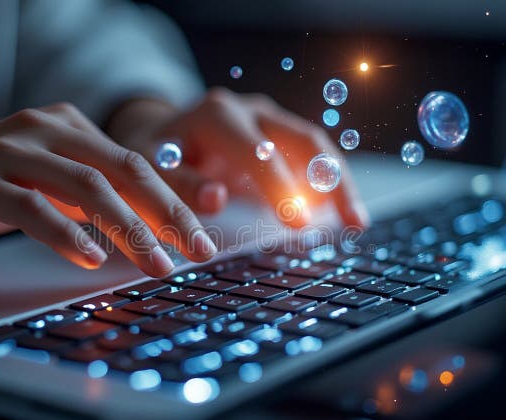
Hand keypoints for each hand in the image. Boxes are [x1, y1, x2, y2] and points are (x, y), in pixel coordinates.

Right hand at [0, 103, 217, 276]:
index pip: (137, 161)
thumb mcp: (45, 190)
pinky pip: (31, 207)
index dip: (179, 197)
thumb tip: (156, 225)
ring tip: (156, 265)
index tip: (209, 233)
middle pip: (124, 169)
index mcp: (65, 126)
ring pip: (86, 186)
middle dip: (168, 213)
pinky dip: (65, 234)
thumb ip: (95, 198)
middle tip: (198, 251)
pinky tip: (89, 260)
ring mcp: (6, 152)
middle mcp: (41, 129)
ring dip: (129, 229)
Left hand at [107, 88, 369, 228]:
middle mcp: (250, 111)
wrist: (157, 131)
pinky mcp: (279, 138)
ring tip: (358, 221)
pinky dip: (328, 184)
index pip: (259, 152)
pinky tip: (341, 214)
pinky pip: (311, 158)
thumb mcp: (147, 167)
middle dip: (330, 180)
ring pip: (316, 146)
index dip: (280, 187)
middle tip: (352, 221)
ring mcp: (269, 121)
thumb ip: (178, 183)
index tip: (296, 223)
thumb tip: (216, 201)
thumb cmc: (150, 153)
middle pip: (304, 140)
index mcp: (217, 115)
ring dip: (339, 182)